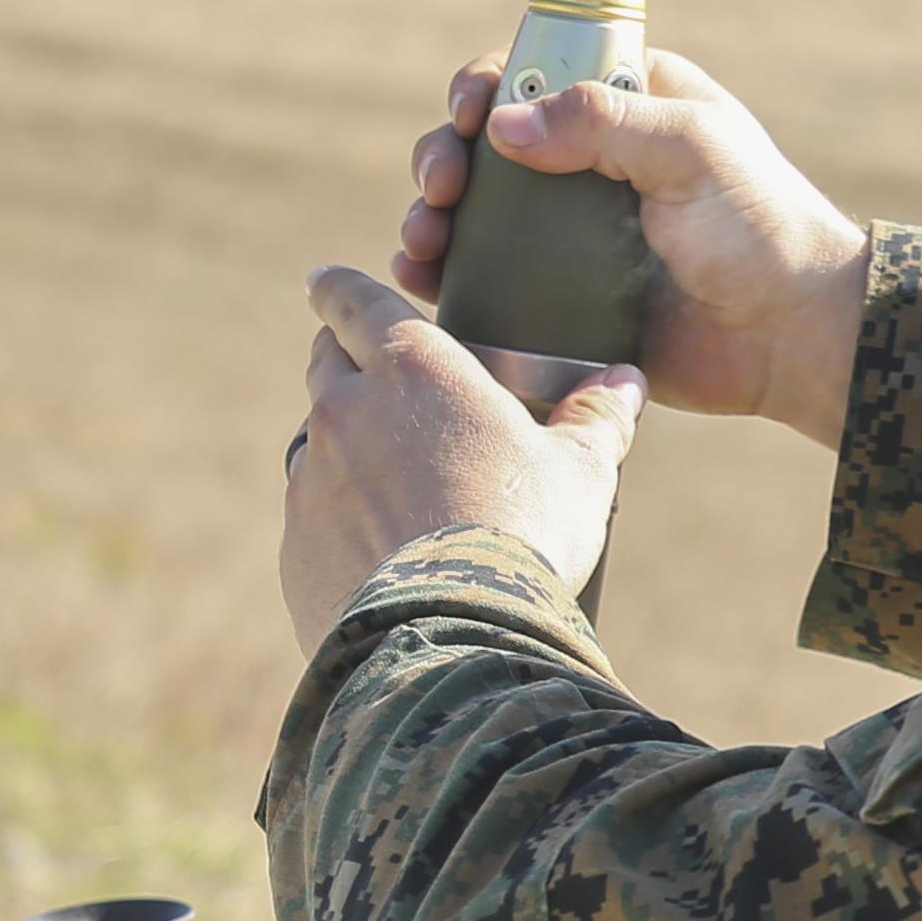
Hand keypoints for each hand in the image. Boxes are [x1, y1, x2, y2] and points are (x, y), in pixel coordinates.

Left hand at [284, 266, 639, 644]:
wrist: (455, 637)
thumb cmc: (523, 535)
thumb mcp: (578, 473)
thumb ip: (595, 419)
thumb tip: (625, 383)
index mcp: (411, 367)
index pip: (354, 301)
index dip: (338, 289)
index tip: (323, 283)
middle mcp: (345, 410)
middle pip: (326, 362)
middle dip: (343, 358)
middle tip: (368, 374)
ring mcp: (312, 479)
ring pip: (318, 443)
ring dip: (347, 449)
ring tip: (393, 483)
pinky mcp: (297, 545)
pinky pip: (313, 519)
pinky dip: (339, 523)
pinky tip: (380, 553)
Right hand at [395, 49, 870, 449]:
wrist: (790, 336)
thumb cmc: (761, 228)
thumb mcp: (692, 150)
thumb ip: (602, 124)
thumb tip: (502, 126)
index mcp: (628, 105)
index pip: (536, 73)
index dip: (487, 84)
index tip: (467, 112)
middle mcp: (591, 164)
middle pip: (489, 143)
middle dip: (447, 154)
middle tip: (442, 184)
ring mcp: (571, 235)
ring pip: (477, 211)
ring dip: (435, 214)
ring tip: (424, 237)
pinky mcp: (561, 299)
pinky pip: (488, 280)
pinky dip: (447, 274)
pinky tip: (422, 275)